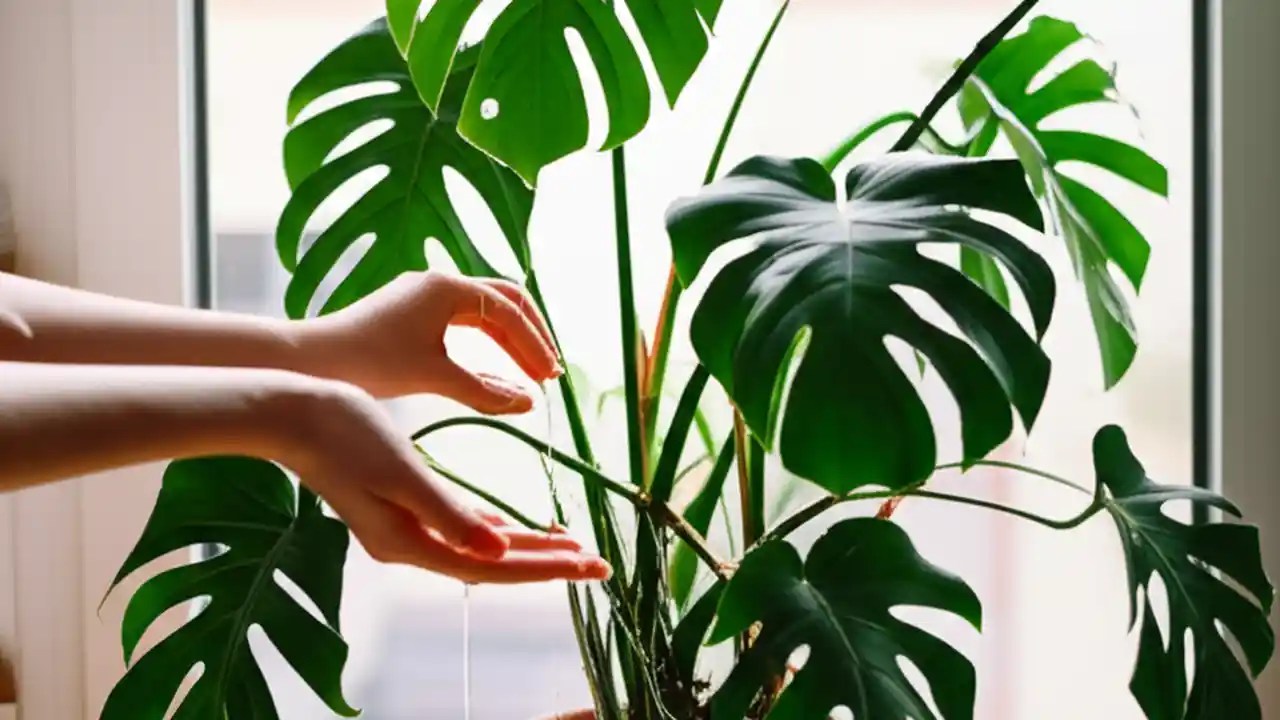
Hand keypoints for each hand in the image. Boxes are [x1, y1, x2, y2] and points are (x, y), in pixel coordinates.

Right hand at [278, 379, 608, 583]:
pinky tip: (511, 526)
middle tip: (598, 561)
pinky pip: (460, 526)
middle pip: (490, 562)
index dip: (542, 567)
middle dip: (546, 563)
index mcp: (408, 539)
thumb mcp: (400, 470)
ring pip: (479, 545)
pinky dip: (492, 528)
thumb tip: (498, 544)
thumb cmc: (344, 431)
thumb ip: (448, 512)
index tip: (588, 562)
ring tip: (570, 546)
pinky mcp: (398, 504)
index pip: (490, 565)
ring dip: (525, 546)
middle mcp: (407, 542)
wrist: (290, 409)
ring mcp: (401, 526)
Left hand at [299, 271, 560, 411]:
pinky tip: (492, 366)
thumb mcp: (433, 377)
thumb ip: (485, 390)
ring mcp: (423, 294)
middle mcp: (439, 282)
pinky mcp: (411, 311)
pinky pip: (463, 319)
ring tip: (529, 370)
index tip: (550, 378)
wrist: (310, 361)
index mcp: (448, 288)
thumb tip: (528, 402)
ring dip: (510, 337)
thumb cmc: (368, 363)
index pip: (510, 311)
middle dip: (531, 333)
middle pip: (505, 300)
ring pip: (484, 309)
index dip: (536, 345)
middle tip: (549, 370)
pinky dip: (485, 341)